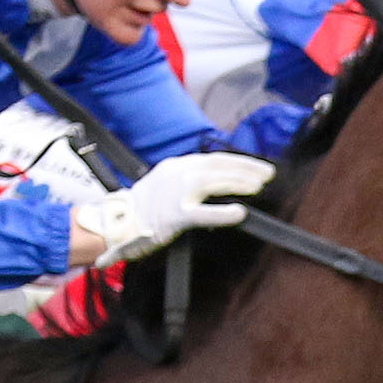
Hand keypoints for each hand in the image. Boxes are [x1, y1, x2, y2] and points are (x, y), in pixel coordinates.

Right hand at [71, 151, 274, 267]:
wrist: (113, 224)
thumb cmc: (143, 209)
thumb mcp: (168, 186)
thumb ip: (193, 182)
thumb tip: (222, 182)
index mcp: (175, 167)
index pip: (213, 159)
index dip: (240, 162)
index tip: (261, 168)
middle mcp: (175, 174)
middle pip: (215, 166)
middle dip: (245, 169)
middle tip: (269, 175)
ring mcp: (173, 194)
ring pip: (210, 182)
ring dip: (237, 183)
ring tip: (258, 187)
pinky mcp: (172, 216)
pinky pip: (202, 214)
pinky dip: (223, 213)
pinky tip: (240, 213)